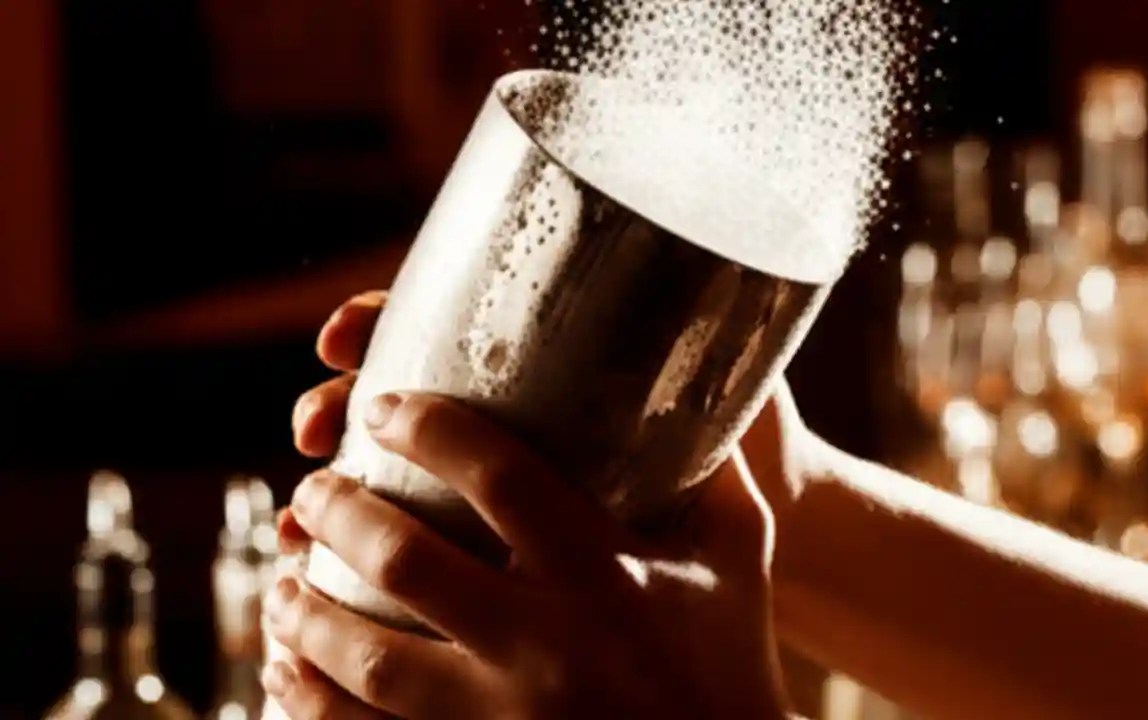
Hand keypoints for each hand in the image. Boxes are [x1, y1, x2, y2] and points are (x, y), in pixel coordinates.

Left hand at [271, 292, 790, 718]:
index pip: (495, 475)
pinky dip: (310, 697)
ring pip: (367, 653)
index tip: (382, 407)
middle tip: (313, 487)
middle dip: (339, 510)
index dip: (425, 428)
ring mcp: (505, 714)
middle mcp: (547, 640)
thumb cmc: (735, 652)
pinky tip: (287, 667)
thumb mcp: (738, 552)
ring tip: (285, 576)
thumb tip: (684, 384)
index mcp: (605, 571)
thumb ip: (713, 469)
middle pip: (406, 558)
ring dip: (305, 606)